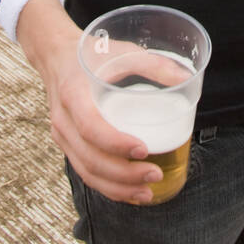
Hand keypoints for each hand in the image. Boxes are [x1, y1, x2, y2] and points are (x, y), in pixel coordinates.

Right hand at [39, 34, 188, 204]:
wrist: (57, 56)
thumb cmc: (92, 53)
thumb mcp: (121, 51)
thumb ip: (154, 64)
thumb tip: (187, 79)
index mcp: (73, 93)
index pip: (90, 127)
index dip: (116, 143)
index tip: (144, 149)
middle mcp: (63, 119)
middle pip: (90, 158)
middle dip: (123, 174)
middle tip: (155, 174)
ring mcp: (62, 135)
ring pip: (86, 171)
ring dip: (117, 187)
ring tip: (147, 191)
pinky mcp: (68, 144)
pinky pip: (84, 171)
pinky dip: (107, 186)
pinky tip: (130, 191)